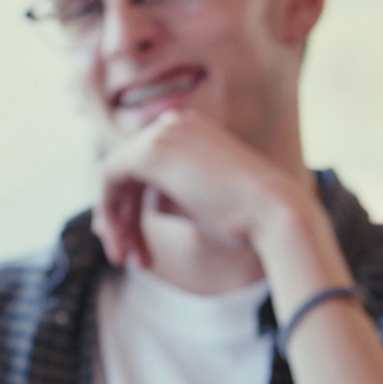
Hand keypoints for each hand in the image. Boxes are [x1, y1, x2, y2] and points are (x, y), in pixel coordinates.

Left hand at [93, 110, 317, 269]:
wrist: (276, 213)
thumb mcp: (197, 208)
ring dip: (117, 221)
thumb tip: (107, 222)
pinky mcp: (149, 149)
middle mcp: (176, 124)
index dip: (133, 210)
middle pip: (130, 174)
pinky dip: (108, 210)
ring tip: (127, 259)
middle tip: (129, 259)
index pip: (148, 170)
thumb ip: (159, 203)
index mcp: (193, 131)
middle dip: (123, 219)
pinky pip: (108, 176)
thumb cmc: (248, 219)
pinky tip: (119, 242)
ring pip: (117, 177)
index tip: (136, 248)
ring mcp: (163, 132)